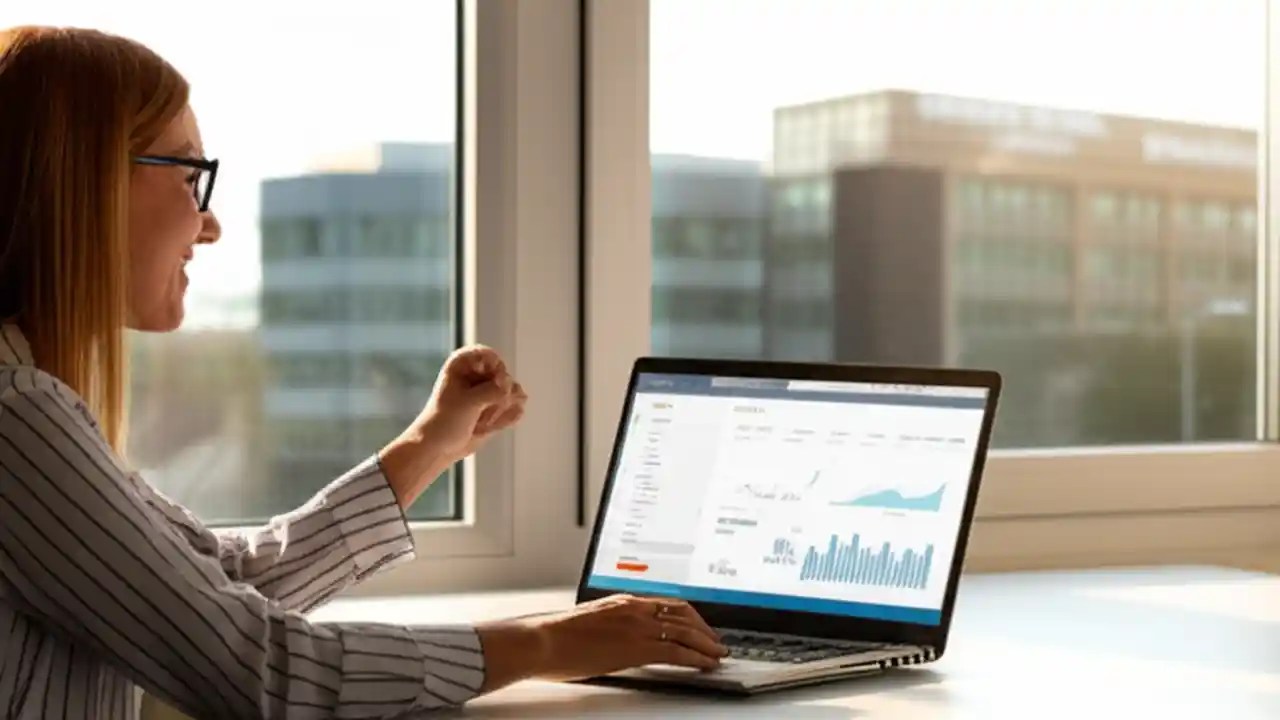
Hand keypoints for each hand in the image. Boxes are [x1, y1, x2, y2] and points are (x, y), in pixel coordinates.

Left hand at [379, 346, 526, 507]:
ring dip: (502, 409)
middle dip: (498, 397)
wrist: (438, 447)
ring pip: (514, 390)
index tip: (495, 384)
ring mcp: (489, 389)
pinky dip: (506, 418)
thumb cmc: (444, 421)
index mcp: (463, 363)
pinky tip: (489, 426)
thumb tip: (515, 389)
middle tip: (480, 412)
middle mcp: (478, 372)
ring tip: (482, 420)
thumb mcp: (467, 403)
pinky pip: (516, 406)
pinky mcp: (498, 405)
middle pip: (505, 375)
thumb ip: (493, 391)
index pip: (490, 356)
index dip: (496, 370)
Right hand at [477, 595, 727, 690]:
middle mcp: (635, 608)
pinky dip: (697, 658)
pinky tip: (705, 665)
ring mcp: (637, 626)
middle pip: (683, 614)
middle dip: (704, 629)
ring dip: (706, 644)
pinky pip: (677, 652)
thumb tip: (620, 638)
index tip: (699, 626)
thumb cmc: (556, 636)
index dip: (690, 616)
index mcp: (624, 600)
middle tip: (716, 643)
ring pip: (686, 632)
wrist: (541, 640)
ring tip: (717, 655)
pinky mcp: (636, 647)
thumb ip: (612, 625)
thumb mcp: (591, 622)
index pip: (668, 603)